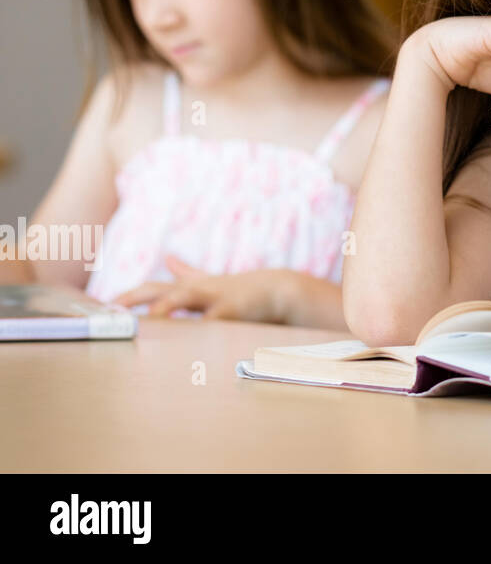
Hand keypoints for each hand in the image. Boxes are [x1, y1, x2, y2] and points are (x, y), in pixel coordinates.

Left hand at [110, 256, 296, 322]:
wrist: (279, 289)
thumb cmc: (242, 290)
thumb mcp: (211, 280)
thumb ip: (188, 272)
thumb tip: (168, 258)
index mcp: (190, 287)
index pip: (152, 288)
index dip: (129, 295)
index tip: (106, 306)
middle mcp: (198, 289)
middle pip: (160, 288)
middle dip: (136, 297)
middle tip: (114, 309)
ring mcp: (215, 297)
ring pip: (186, 296)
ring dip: (167, 305)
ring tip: (150, 317)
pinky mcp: (234, 308)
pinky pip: (215, 318)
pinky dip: (203, 327)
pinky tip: (193, 337)